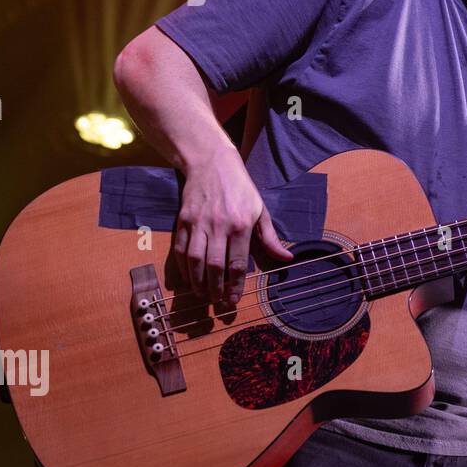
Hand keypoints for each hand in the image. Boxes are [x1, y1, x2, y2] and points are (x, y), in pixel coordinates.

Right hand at [172, 145, 293, 308]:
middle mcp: (219, 225)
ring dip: (197, 282)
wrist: (212, 163)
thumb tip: (286, 259)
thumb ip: (270, 238)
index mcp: (241, 225)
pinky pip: (180, 249)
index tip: (234, 300)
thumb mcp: (260, 210)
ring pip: (195, 260)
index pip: (238, 262)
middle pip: (215, 265)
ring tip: (202, 295)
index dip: (236, 284)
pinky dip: (182, 267)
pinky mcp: (183, 220)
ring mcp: (198, 223)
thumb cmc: (241, 189)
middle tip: (218, 303)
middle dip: (215, 289)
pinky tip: (188, 279)